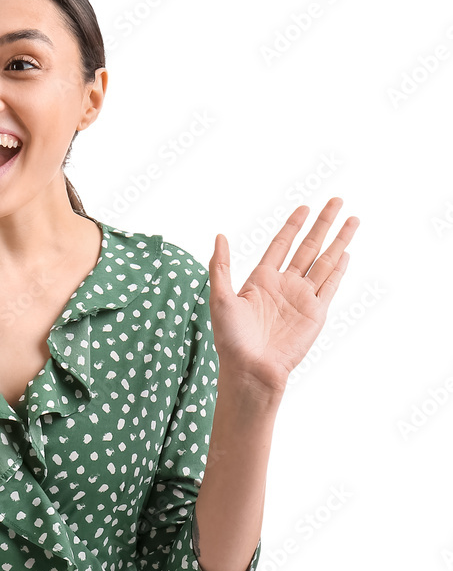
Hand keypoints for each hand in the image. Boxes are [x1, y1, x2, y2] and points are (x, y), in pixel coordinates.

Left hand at [208, 197, 360, 394]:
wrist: (251, 369)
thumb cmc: (231, 339)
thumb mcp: (220, 298)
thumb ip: (221, 265)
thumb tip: (219, 236)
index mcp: (261, 279)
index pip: (281, 244)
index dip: (293, 226)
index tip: (304, 207)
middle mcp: (284, 285)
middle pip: (308, 246)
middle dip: (322, 224)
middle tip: (336, 200)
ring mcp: (302, 298)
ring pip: (325, 261)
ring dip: (339, 240)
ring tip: (352, 219)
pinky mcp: (316, 313)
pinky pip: (330, 286)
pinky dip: (339, 269)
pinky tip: (347, 253)